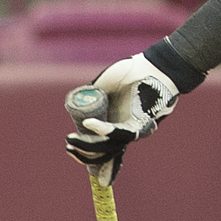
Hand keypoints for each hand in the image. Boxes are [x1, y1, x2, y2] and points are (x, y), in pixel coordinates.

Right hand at [64, 53, 181, 182]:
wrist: (152, 66)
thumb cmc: (130, 74)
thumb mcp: (104, 86)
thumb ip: (90, 96)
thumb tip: (76, 105)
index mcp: (113, 124)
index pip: (100, 147)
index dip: (84, 153)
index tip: (69, 149)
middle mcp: (123, 131)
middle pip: (104, 153)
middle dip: (83, 154)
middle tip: (69, 147)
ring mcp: (131, 129)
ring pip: (109, 147)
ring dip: (89, 145)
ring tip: (72, 140)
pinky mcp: (140, 123)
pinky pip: (121, 132)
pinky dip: (104, 130)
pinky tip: (89, 123)